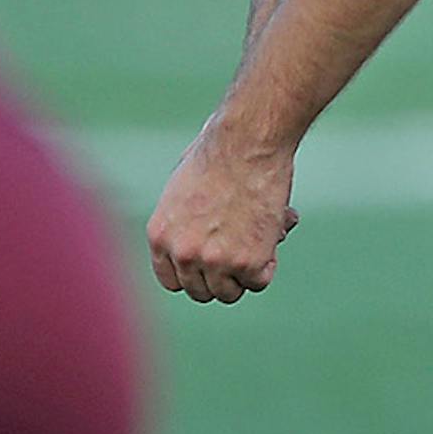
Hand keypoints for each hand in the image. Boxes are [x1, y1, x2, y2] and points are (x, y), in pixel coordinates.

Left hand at [147, 122, 299, 303]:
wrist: (249, 141)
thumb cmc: (222, 150)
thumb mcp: (184, 186)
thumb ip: (185, 220)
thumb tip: (206, 235)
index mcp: (161, 235)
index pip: (172, 281)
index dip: (195, 273)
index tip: (212, 264)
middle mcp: (183, 253)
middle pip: (201, 291)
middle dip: (221, 275)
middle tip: (241, 252)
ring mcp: (214, 261)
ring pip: (230, 292)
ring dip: (245, 273)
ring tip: (259, 241)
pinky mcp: (248, 262)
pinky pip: (258, 281)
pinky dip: (268, 265)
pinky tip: (271, 236)